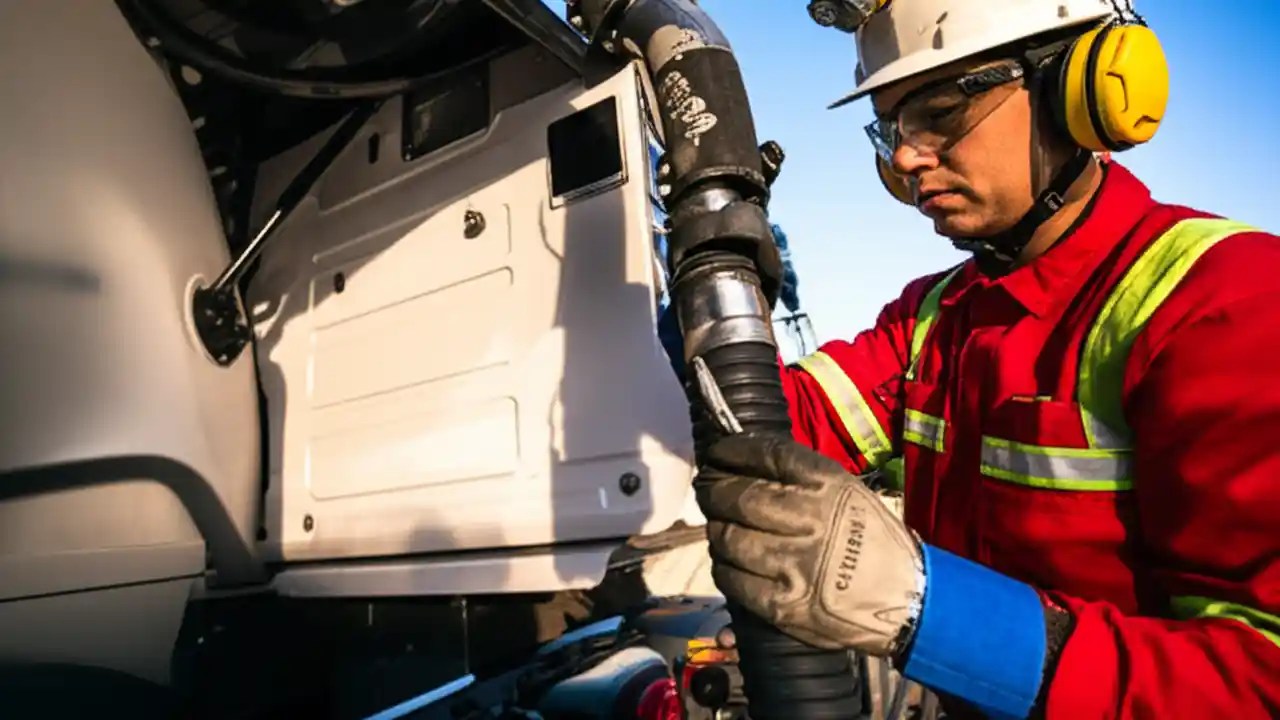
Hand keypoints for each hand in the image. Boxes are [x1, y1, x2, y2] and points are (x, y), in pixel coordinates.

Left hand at [694, 434, 924, 657]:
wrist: (906, 599)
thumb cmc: (872, 540)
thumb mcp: (846, 493)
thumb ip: (801, 478)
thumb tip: (747, 464)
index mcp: (826, 486)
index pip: (765, 455)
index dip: (732, 451)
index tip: (718, 453)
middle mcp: (808, 519)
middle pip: (737, 497)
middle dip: (714, 492)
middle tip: (709, 491)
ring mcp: (793, 563)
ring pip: (727, 538)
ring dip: (717, 530)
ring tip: (721, 527)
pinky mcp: (782, 603)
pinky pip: (732, 578)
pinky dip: (724, 566)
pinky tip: (729, 561)